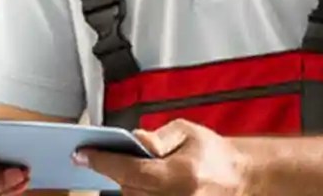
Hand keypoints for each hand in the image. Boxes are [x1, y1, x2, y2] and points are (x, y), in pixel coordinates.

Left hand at [74, 119, 246, 194]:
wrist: (241, 177)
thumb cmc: (212, 152)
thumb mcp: (187, 131)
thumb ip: (158, 136)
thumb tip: (134, 140)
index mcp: (181, 174)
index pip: (132, 170)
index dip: (103, 162)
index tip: (81, 154)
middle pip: (129, 190)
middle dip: (115, 173)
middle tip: (102, 157)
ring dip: (127, 186)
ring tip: (127, 170)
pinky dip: (138, 191)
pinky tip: (137, 181)